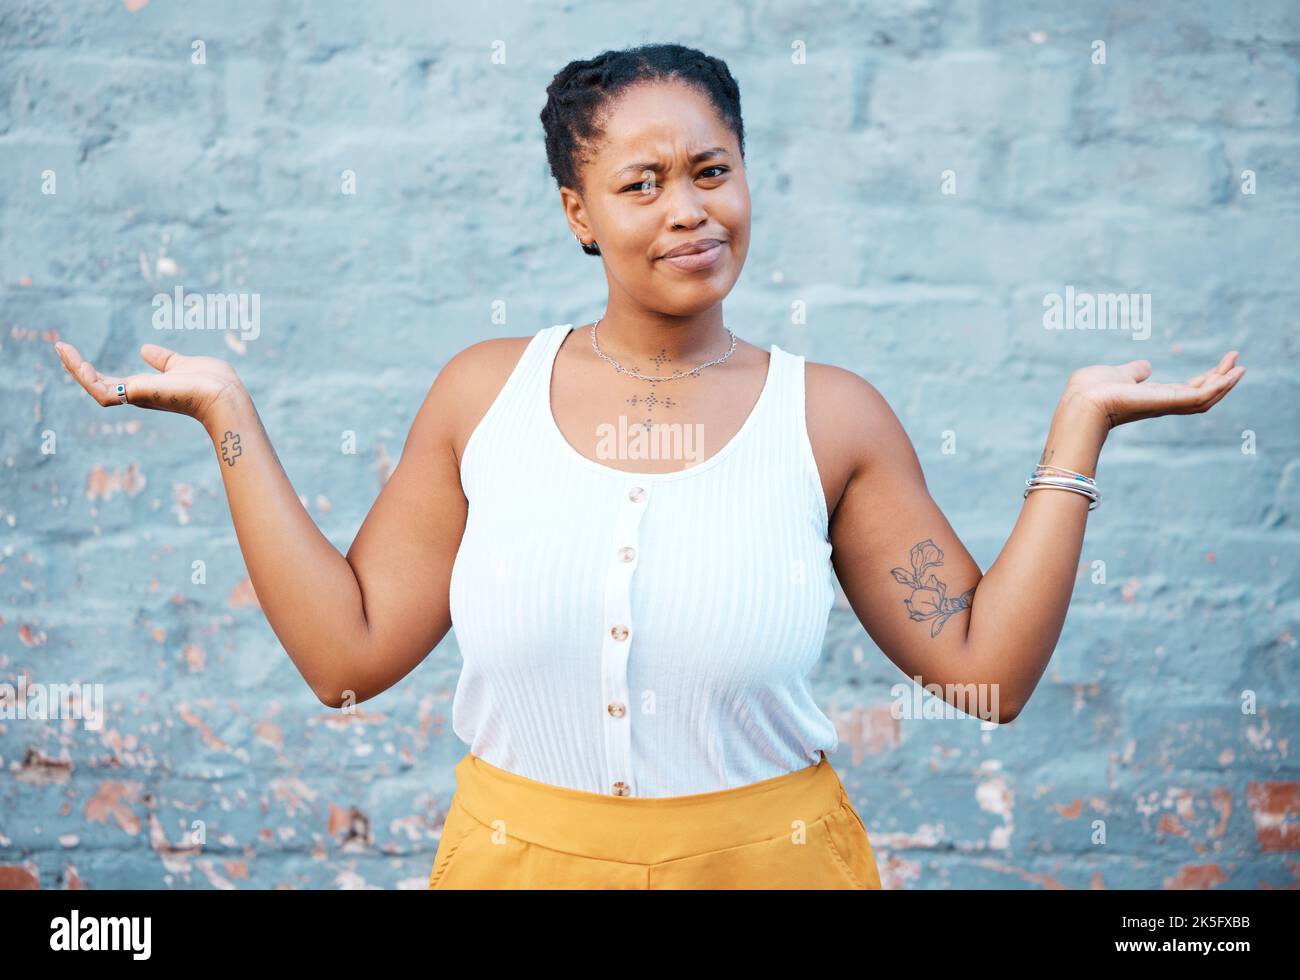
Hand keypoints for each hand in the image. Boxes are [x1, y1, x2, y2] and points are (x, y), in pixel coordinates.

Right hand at [53, 340, 243, 425]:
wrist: (224, 394)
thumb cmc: (212, 382)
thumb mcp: (181, 364)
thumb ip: (163, 360)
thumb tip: (144, 349)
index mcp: (148, 388)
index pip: (114, 381)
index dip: (95, 370)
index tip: (79, 355)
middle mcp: (139, 394)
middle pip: (99, 385)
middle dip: (78, 369)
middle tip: (60, 348)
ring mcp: (137, 397)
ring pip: (95, 388)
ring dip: (76, 369)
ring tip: (62, 349)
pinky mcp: (137, 395)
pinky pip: (102, 390)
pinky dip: (86, 377)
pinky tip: (77, 361)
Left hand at [1063, 350, 1244, 429]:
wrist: (1082, 401)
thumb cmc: (1091, 390)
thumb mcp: (1117, 375)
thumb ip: (1133, 373)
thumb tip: (1145, 367)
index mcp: (1152, 398)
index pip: (1186, 391)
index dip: (1204, 380)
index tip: (1221, 366)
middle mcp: (1162, 404)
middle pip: (1201, 396)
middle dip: (1220, 381)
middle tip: (1238, 363)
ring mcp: (1166, 404)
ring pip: (1205, 399)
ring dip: (1224, 383)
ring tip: (1239, 367)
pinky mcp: (1168, 402)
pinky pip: (1201, 397)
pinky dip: (1218, 386)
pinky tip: (1231, 374)